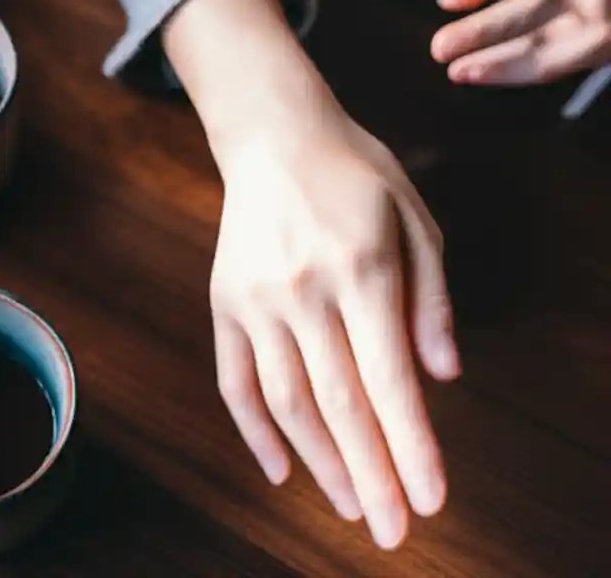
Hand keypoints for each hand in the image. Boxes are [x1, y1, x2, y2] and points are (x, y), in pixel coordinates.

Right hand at [210, 114, 459, 548]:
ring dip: (319, 462)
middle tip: (392, 528)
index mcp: (359, 267)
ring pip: (285, 401)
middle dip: (369, 474)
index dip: (411, 445)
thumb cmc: (356, 175)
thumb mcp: (417, 219)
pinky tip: (281, 470)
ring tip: (350, 506)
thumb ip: (431, 299)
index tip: (431, 498)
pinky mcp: (223, 304)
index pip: (388, 379)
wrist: (272, 136)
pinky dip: (255, 431)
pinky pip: (234, 380)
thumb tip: (443, 378)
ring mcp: (255, 300)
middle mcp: (302, 290)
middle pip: (336, 403)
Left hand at [433, 0, 610, 84]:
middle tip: (438, 48)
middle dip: (489, 31)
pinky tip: (478, 71)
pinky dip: (513, 71)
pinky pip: (554, 65)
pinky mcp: (607, 48)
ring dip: (498, 64)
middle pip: (543, 8)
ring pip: (550, 50)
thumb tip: (448, 2)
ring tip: (455, 70)